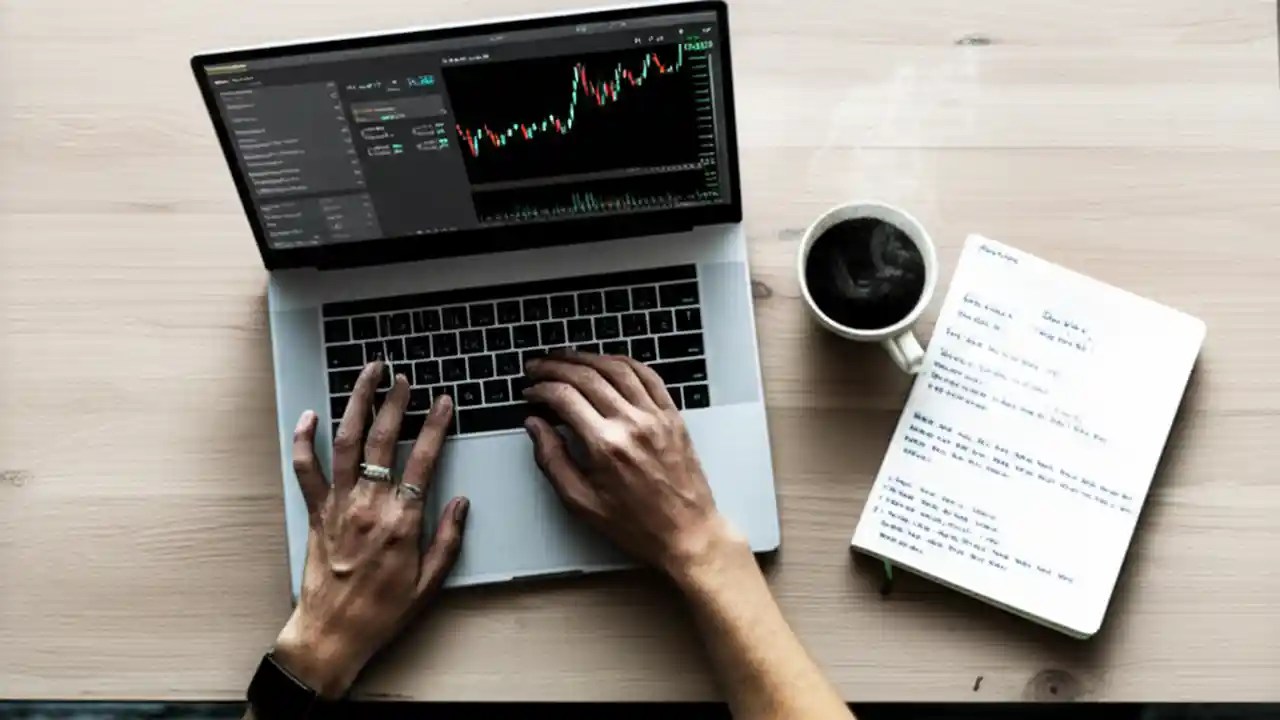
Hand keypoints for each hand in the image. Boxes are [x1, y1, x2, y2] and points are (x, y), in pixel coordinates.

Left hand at [273, 361, 468, 697]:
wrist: (333, 634)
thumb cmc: (383, 612)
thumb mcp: (431, 581)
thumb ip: (449, 538)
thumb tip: (462, 503)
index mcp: (402, 521)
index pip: (423, 459)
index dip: (435, 425)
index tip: (443, 402)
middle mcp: (368, 505)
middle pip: (381, 440)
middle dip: (394, 401)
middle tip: (403, 377)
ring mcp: (339, 506)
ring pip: (345, 443)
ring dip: (355, 404)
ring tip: (366, 377)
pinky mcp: (316, 513)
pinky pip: (306, 469)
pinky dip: (305, 440)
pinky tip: (309, 416)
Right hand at [522, 353, 743, 583]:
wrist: (687, 533)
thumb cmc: (636, 525)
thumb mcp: (581, 502)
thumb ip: (553, 460)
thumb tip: (535, 426)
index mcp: (606, 446)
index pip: (564, 397)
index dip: (541, 389)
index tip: (530, 391)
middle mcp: (632, 423)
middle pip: (587, 376)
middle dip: (555, 366)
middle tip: (538, 366)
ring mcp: (656, 416)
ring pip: (617, 368)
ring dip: (587, 357)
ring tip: (566, 357)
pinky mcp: (672, 416)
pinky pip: (648, 376)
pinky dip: (624, 362)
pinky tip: (607, 361)